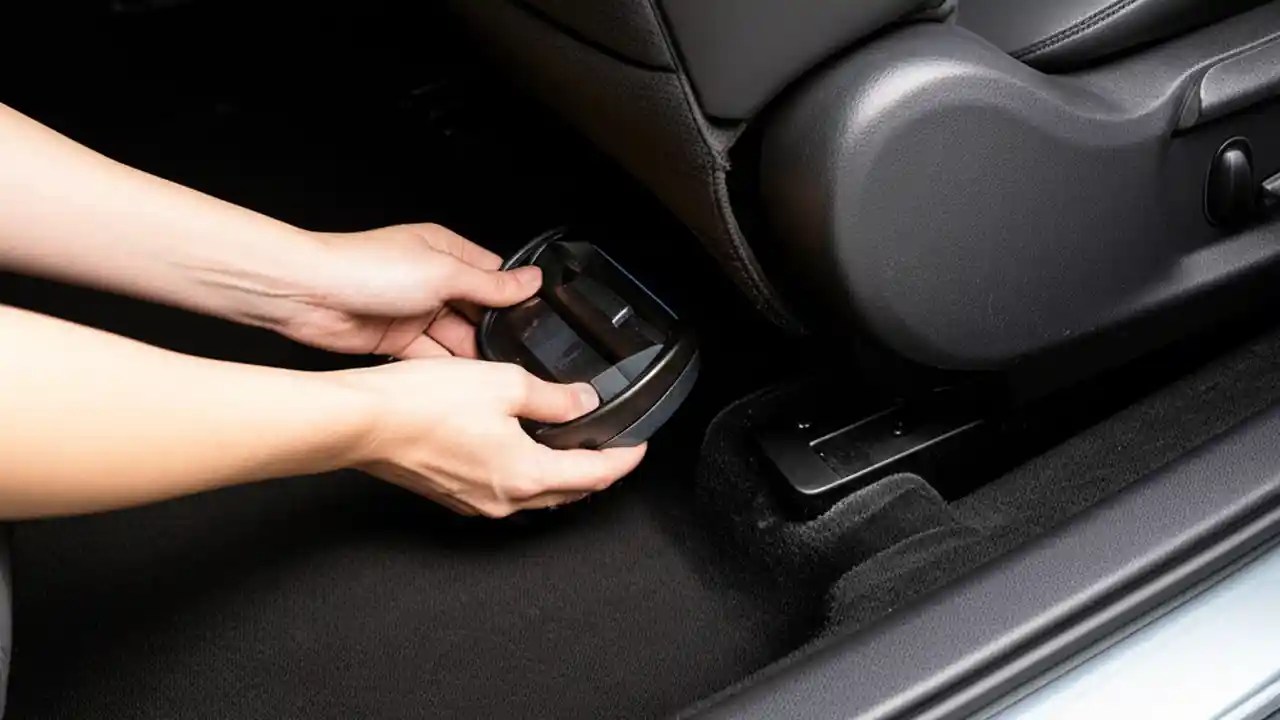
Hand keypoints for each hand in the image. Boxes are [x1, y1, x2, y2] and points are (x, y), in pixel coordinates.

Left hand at [278, 223, 539, 357]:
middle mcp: (433, 281)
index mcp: (447, 252)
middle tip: (516, 357)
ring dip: (469, 355)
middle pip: (477, 313)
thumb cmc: (366, 268)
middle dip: (493, 333)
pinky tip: (460, 383)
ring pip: (456, 339)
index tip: (536, 323)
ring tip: (491, 375)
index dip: (514, 299)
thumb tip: (530, 281)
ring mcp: (415, 312)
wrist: (309, 295)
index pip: (494, 275)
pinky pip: (432, 358)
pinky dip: (444, 371)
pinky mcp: (397, 341)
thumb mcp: (443, 273)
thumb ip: (490, 284)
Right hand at [336, 357, 646, 516]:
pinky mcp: (451, 494)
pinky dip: (524, 474)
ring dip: (560, 475)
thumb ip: (553, 397)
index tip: (640, 446)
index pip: (597, 475)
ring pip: (535, 495)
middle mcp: (504, 499)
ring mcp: (475, 502)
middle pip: (569, 492)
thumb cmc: (423, 404)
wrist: (361, 423)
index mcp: (527, 474)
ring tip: (572, 447)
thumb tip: (583, 403)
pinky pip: (503, 490)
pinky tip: (519, 449)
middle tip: (613, 448)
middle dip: (597, 471)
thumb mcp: (504, 383)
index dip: (625, 459)